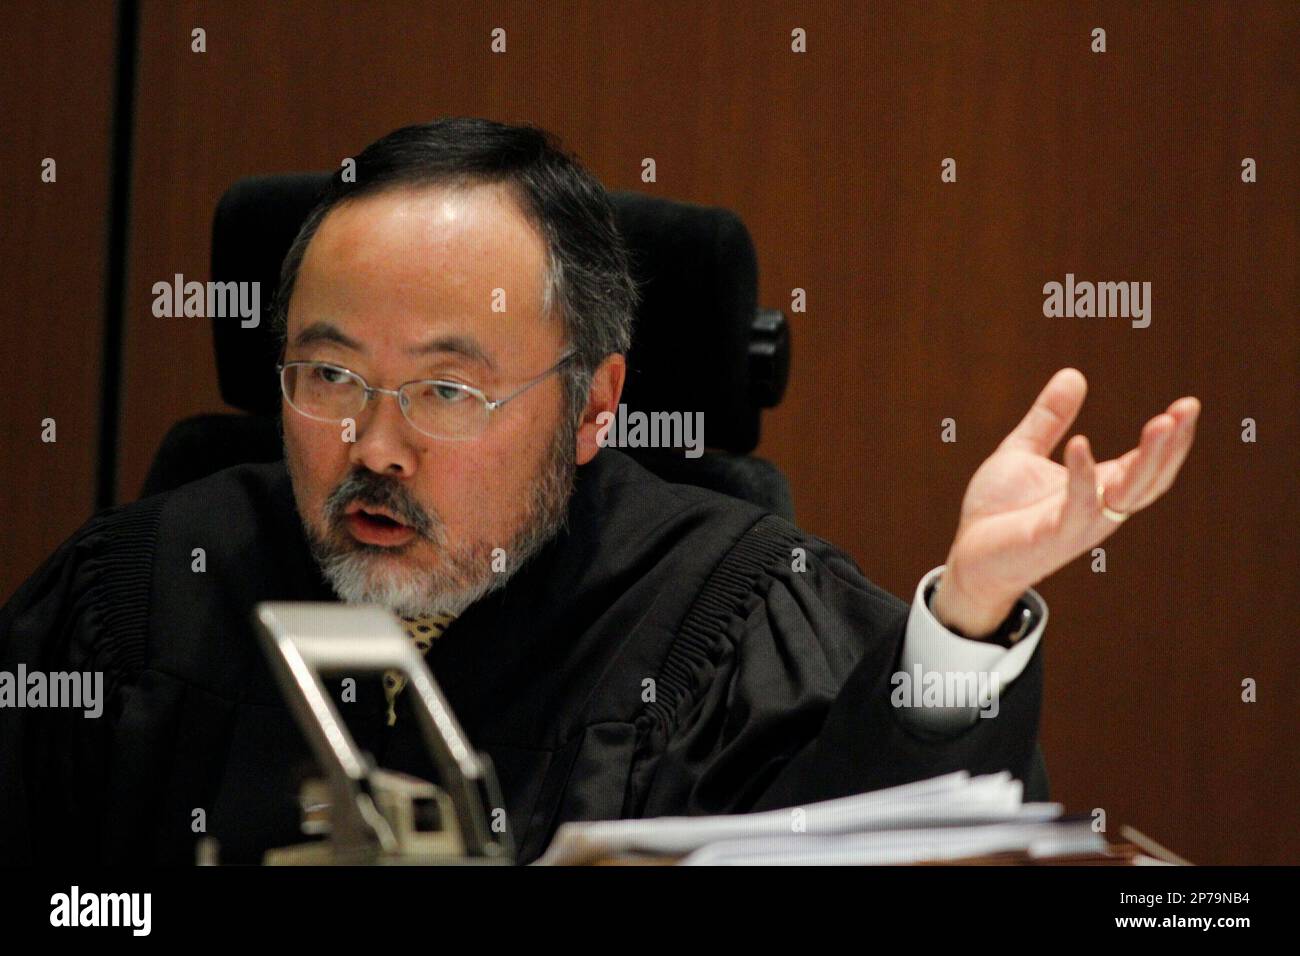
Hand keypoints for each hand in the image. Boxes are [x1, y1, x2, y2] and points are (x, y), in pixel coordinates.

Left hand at [931, 368, 1199, 636]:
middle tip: (1186, 409)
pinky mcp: (1053, 537)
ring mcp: (1080, 524)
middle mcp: (1099, 508)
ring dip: (1148, 459)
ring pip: (1127, 494)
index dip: (1171, 438)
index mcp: (1099, 488)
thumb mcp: (1022, 452)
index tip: (1188, 404)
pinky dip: (1081, 474)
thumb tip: (1072, 373)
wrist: (969, 556)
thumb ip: (1048, 418)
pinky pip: (1076, 506)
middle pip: (1150, 479)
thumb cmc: (999, 511)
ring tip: (1161, 423)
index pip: (1148, 464)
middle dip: (1171, 445)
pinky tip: (1080, 442)